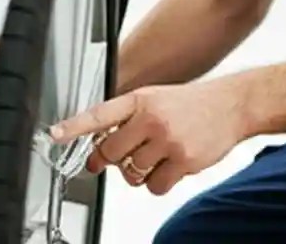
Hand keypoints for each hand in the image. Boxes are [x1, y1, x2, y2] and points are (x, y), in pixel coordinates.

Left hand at [49, 77, 252, 195]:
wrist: (230, 106)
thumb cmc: (190, 104)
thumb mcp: (154, 99)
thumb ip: (127, 119)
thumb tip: (100, 148)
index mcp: (140, 100)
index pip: (99, 115)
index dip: (74, 127)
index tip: (55, 135)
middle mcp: (151, 118)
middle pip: (111, 152)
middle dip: (112, 159)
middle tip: (123, 155)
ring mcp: (167, 140)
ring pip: (132, 173)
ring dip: (138, 172)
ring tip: (154, 156)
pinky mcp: (183, 161)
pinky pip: (154, 186)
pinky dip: (157, 182)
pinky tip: (168, 167)